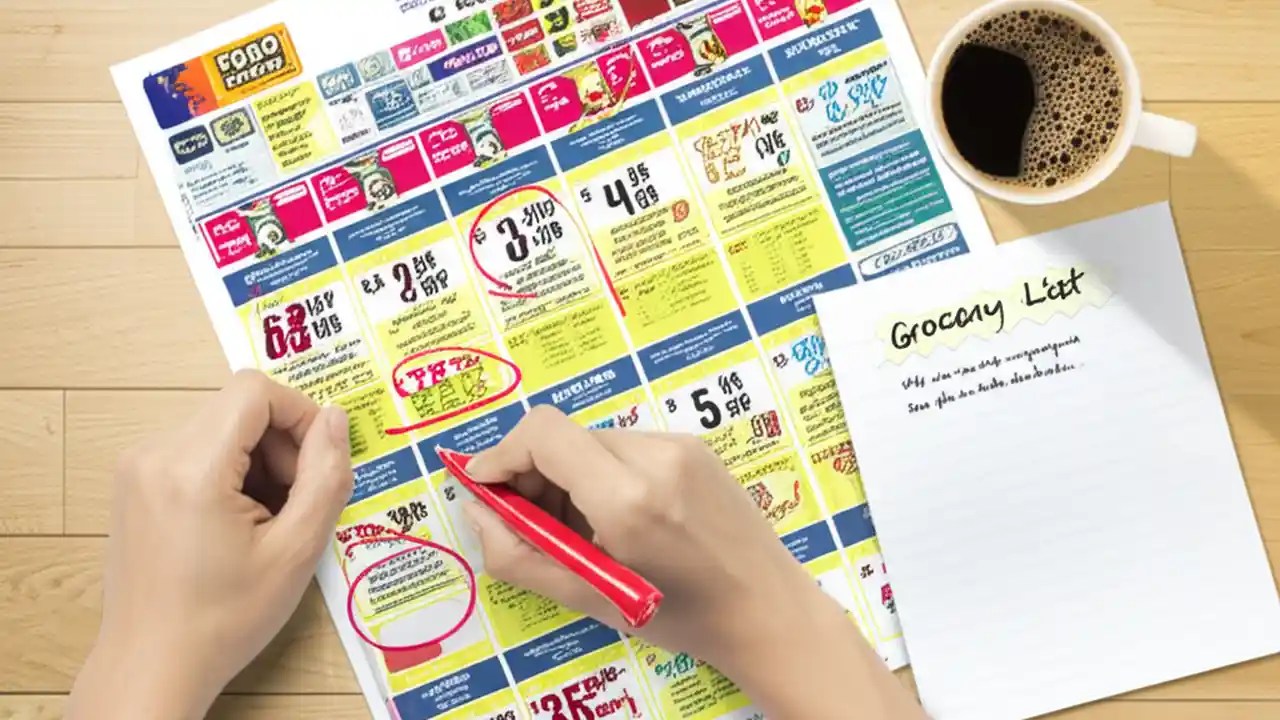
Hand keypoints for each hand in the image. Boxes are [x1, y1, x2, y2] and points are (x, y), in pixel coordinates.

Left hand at [68, 370, 353, 719]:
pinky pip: (196, 450)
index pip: (254, 391)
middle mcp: (154, 454)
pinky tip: (240, 523)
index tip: (319, 461)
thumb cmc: (223, 620)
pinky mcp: (134, 483)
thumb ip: (325, 476)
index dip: (300, 414)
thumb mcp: (296, 551)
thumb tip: (335, 419)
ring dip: (258, 461)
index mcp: (191, 468)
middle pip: (238, 408)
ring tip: (269, 520)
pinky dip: (229, 472)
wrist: (152, 666)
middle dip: (281, 445)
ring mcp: (138, 467)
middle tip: (297, 502)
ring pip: (220, 428)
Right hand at [463, 407, 924, 718]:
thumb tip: (476, 509)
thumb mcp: (590, 598)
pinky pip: (628, 446)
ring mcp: (681, 446)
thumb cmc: (681, 615)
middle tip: (530, 523)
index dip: (502, 454)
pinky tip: (617, 517)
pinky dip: (604, 473)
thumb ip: (519, 554)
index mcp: (629, 497)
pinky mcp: (696, 447)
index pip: (544, 433)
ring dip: (569, 475)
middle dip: (533, 473)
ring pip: (594, 441)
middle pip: (565, 437)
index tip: (485, 487)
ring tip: (579, 529)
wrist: (767, 609)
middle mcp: (656, 456)